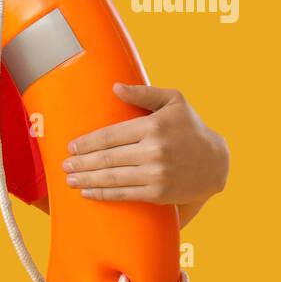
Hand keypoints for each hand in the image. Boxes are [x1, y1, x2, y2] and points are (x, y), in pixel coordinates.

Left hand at [60, 82, 228, 204]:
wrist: (216, 162)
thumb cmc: (189, 128)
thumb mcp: (174, 102)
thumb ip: (144, 93)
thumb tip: (114, 87)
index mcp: (154, 126)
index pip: (110, 135)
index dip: (87, 143)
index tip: (72, 146)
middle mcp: (154, 151)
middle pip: (107, 158)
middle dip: (81, 163)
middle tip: (64, 164)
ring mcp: (156, 174)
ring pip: (112, 178)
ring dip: (86, 179)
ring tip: (69, 179)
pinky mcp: (158, 193)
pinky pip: (124, 194)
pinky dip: (102, 194)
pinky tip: (88, 192)